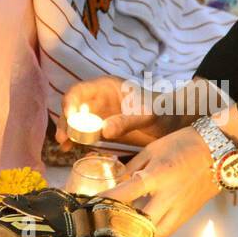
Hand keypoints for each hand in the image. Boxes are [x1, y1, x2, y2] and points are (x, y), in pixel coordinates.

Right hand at [60, 75, 190, 149]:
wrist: (174, 120)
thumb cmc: (162, 110)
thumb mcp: (147, 115)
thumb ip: (126, 121)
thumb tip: (103, 131)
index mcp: (106, 87)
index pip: (79, 91)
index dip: (70, 104)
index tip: (69, 122)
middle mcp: (99, 99)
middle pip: (73, 106)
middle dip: (65, 121)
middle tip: (63, 138)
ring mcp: (100, 113)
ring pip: (76, 120)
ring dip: (68, 131)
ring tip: (64, 146)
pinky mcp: (103, 127)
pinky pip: (84, 131)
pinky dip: (77, 139)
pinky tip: (71, 149)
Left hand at [108, 125, 219, 236]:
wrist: (218, 151)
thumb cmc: (183, 145)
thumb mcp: (152, 150)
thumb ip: (132, 167)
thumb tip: (116, 182)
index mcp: (158, 175)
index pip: (127, 192)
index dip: (107, 200)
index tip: (90, 206)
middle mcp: (169, 196)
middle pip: (141, 223)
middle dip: (120, 228)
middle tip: (103, 227)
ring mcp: (180, 209)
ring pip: (155, 234)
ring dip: (136, 236)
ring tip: (119, 233)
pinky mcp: (188, 215)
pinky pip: (167, 231)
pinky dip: (151, 234)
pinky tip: (140, 231)